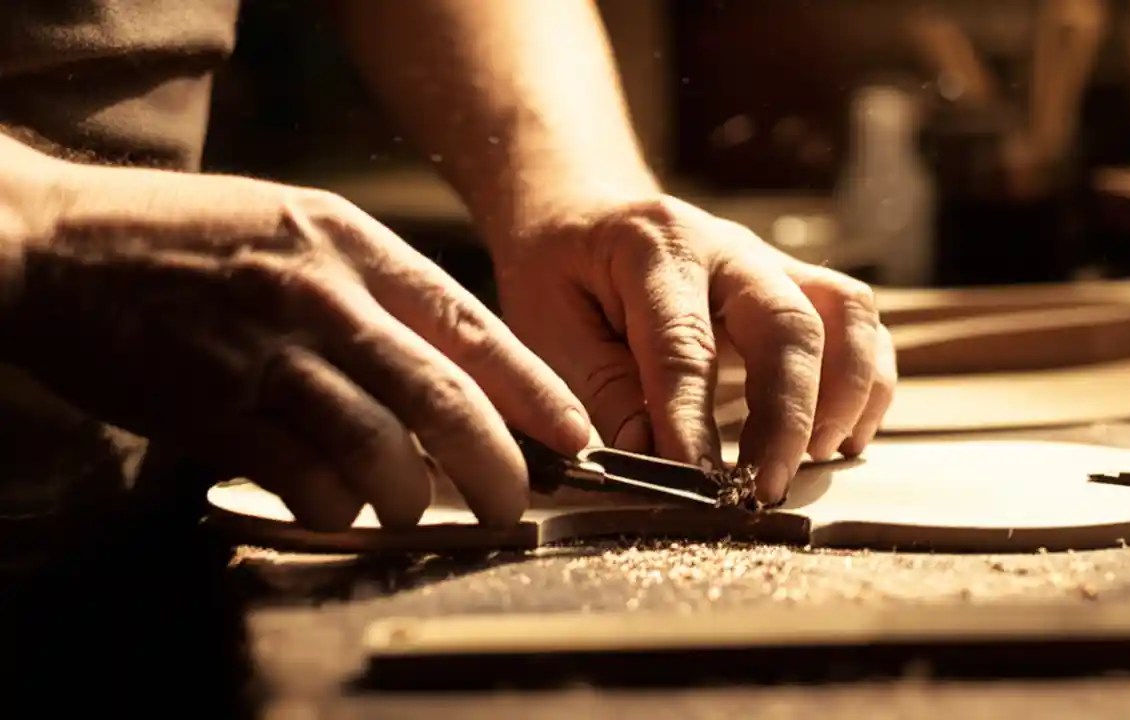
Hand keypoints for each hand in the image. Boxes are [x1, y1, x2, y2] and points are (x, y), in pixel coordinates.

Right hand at [1, 158, 593, 530]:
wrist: (57, 243)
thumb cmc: (189, 241)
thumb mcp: (299, 228)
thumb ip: (376, 292)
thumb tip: (456, 372)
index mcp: (354, 245)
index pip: (474, 328)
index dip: (536, 391)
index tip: (572, 436)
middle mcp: (322, 296)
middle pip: (445, 399)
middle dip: (499, 466)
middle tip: (516, 503)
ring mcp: (267, 353)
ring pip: (381, 450)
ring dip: (413, 497)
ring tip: (416, 508)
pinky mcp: (214, 408)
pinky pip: (303, 478)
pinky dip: (336, 504)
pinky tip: (337, 501)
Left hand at [492, 195, 896, 504]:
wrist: (582, 212)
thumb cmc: (559, 270)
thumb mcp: (547, 322)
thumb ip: (600, 386)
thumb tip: (651, 455)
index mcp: (655, 247)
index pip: (685, 344)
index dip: (693, 421)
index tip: (697, 482)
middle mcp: (727, 246)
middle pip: (787, 323)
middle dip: (787, 416)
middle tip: (765, 488)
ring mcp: (771, 261)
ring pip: (845, 313)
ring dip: (843, 394)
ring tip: (817, 458)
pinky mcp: (796, 284)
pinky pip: (858, 321)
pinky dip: (866, 381)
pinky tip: (840, 436)